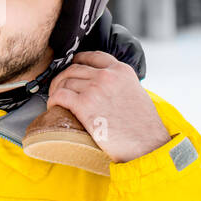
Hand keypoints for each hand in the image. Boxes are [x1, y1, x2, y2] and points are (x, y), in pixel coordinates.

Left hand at [46, 51, 170, 162]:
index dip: (78, 61)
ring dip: (57, 90)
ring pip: (65, 81)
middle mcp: (107, 76)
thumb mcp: (136, 93)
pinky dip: (53, 100)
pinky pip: (60, 96)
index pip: (93, 56)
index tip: (72, 67)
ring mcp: (95, 88)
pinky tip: (54, 107)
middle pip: (75, 68)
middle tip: (59, 88)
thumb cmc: (144, 126)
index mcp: (122, 71)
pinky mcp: (85, 105)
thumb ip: (120, 85)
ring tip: (57, 100)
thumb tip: (108, 90)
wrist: (146, 144)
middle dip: (63, 78)